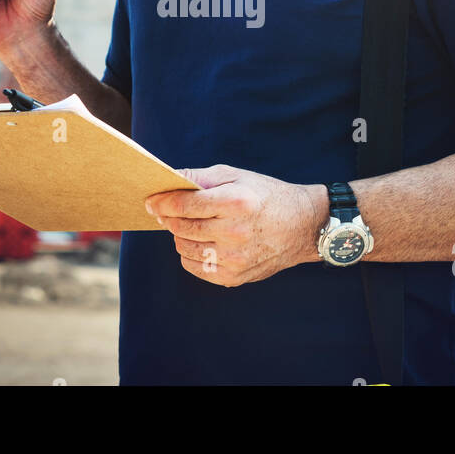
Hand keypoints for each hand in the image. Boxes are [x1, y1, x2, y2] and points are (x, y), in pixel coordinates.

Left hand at [146, 165, 326, 286]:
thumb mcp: (236, 176)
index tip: (151, 201)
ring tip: (193, 225)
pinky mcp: (234, 277)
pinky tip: (204, 242)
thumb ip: (200, 177)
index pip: (184, 204)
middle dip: (170, 217)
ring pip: (184, 248)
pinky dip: (191, 254)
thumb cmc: (266, 196)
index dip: (162, 202)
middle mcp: (235, 232)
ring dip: (181, 235)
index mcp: (236, 202)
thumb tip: (167, 182)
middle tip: (171, 211)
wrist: (303, 226)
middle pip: (181, 227)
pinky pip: (194, 267)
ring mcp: (235, 258)